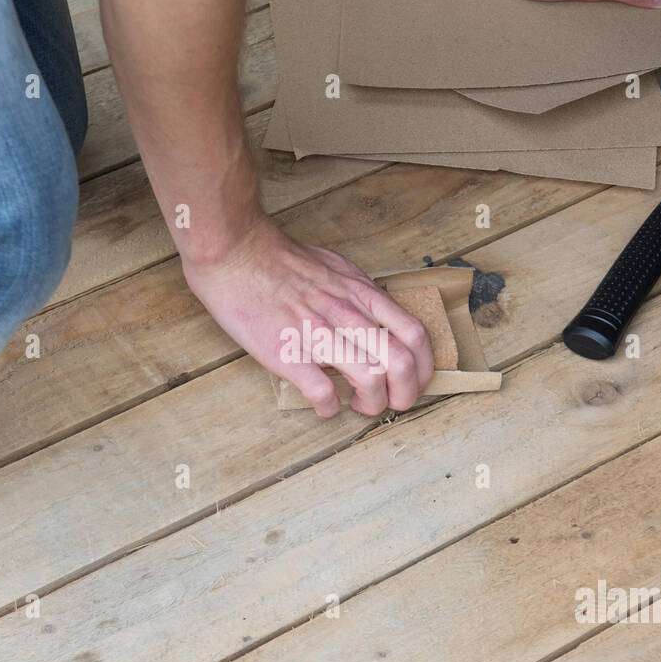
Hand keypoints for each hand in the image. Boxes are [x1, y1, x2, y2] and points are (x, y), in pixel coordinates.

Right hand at [180, 221, 434, 417]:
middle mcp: (346, 315)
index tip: (416, 381)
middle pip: (401, 364)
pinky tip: (324, 405)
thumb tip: (374, 313)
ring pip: (370, 381)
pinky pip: (321, 393)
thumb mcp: (335, 266)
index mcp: (361, 294)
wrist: (235, 253)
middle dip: (406, 395)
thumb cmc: (280, 259)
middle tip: (393, 403)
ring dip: (372, 404)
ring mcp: (318, 336)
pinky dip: (329, 409)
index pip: (414, 334)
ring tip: (358, 404)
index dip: (425, 367)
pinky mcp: (287, 354)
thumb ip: (359, 293)